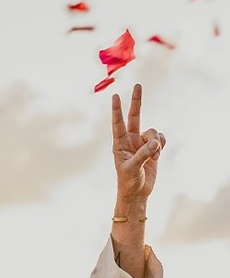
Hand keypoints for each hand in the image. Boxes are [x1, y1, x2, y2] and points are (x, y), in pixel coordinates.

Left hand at [112, 85, 164, 203]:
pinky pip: (160, 138)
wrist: (137, 192)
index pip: (117, 123)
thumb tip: (155, 142)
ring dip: (156, 141)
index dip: (117, 110)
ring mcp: (141, 143)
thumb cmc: (129, 181)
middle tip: (138, 85)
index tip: (115, 96)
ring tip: (154, 156)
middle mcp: (130, 140)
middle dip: (136, 101)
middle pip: (135, 116)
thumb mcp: (133, 168)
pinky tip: (158, 154)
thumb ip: (143, 154)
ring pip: (152, 131)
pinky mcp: (152, 148)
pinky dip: (161, 144)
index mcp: (119, 144)